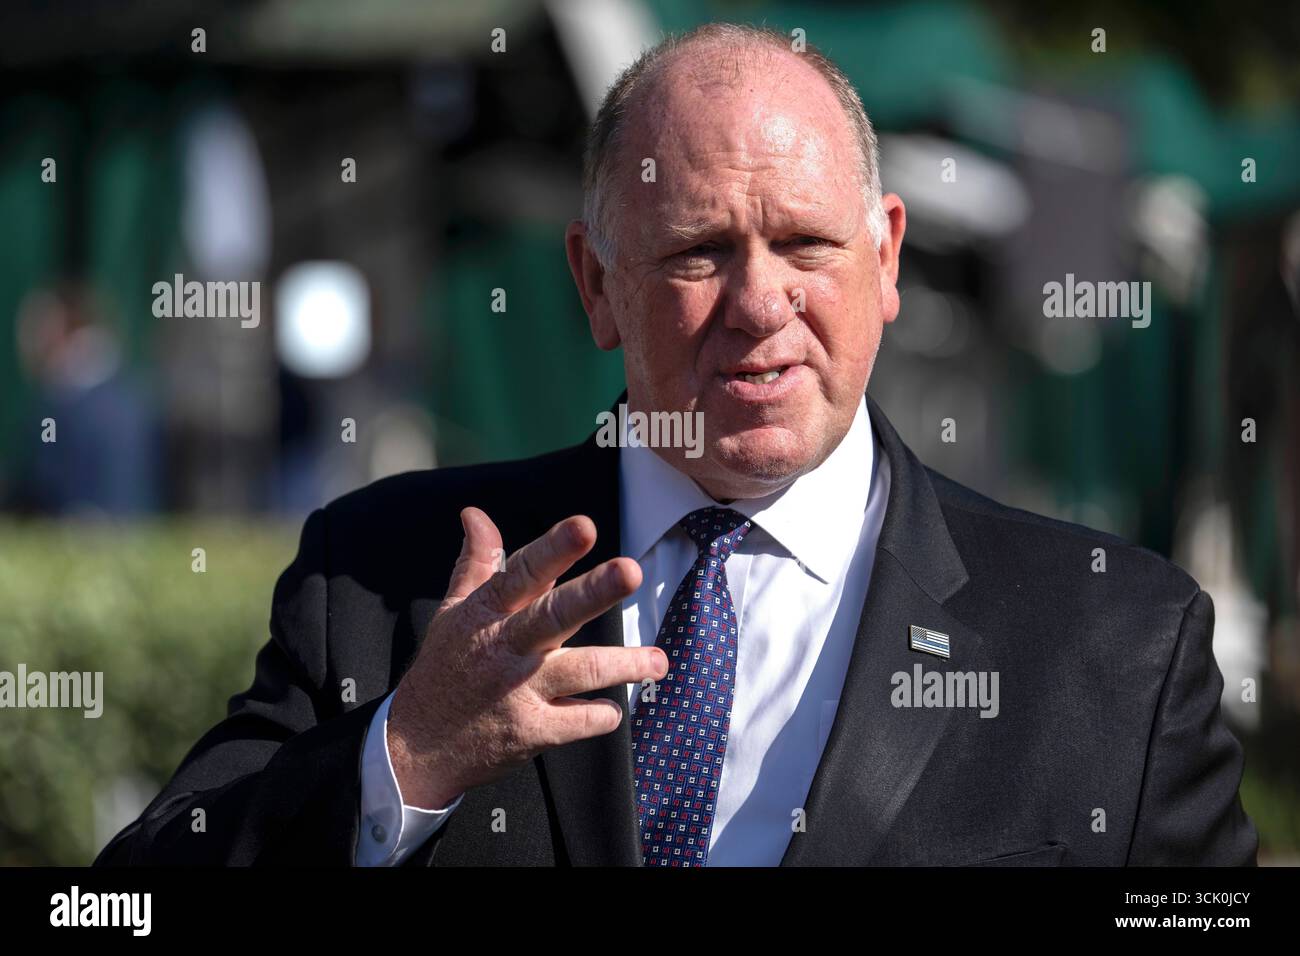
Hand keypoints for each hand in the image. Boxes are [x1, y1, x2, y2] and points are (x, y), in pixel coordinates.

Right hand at [387, 507, 666, 809]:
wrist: (417, 747)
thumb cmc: (444, 670)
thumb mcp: (453, 612)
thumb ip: (476, 562)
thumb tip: (475, 513)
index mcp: (487, 613)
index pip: (524, 573)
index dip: (554, 549)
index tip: (584, 526)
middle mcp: (506, 648)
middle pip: (555, 614)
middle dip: (594, 592)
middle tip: (629, 571)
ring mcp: (520, 691)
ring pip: (582, 670)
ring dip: (625, 665)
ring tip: (658, 662)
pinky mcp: (531, 732)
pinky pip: (580, 722)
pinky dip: (602, 715)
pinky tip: (612, 708)